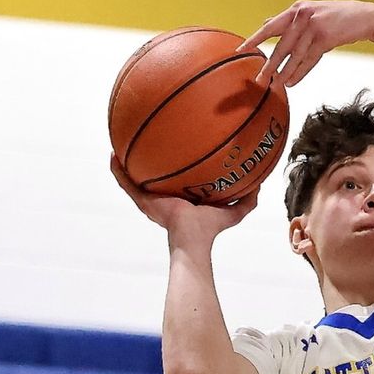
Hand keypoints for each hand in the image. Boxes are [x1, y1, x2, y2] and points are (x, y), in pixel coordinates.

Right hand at [110, 154, 257, 242]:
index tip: (176, 144)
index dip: (175, 163)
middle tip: (147, 137)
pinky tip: (112, 154)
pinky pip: (126, 183)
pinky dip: (117, 170)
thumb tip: (260, 184)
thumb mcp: (234, 211)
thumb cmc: (211, 228)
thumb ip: (248, 199)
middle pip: (154, 174)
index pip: (176, 178)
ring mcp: (150, 199)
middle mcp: (163, 197)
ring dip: (127, 161)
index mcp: (181, 197)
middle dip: (150, 158)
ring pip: (134, 176)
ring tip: (120, 142)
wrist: (193, 237)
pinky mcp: (143, 201)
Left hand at [238, 0, 373, 86]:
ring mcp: (313, 26)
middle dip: (269, 63)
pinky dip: (299, 72)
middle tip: (259, 78)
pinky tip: (292, 82)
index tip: (242, 48)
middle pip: (281, 44)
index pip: (271, 26)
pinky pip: (309, 59)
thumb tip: (267, 22)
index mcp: (296, 9)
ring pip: (295, 55)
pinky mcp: (325, 37)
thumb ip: (290, 19)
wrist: (366, 17)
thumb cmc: (339, 16)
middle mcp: (302, 16)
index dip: (256, 38)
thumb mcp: (312, 11)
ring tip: (275, 84)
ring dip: (284, 72)